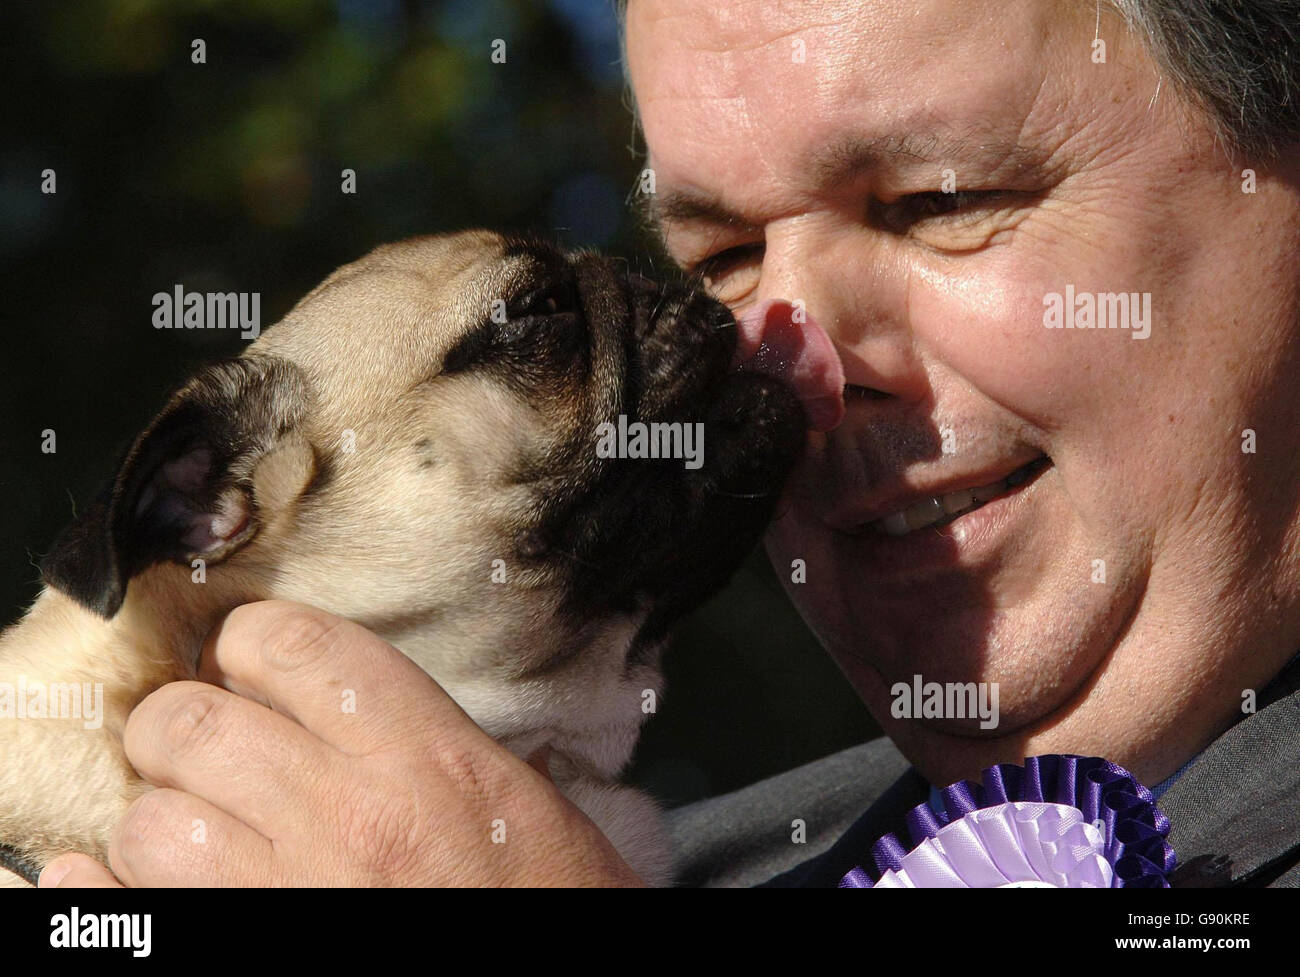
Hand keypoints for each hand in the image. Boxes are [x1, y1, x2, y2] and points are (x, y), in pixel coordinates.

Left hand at [38, 600, 642, 886]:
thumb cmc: (546, 894)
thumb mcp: (509, 792)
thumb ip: (419, 734)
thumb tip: (329, 699)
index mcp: (424, 754)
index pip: (291, 645)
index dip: (253, 643)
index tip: (252, 663)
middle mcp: (347, 814)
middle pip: (192, 722)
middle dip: (181, 725)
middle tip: (202, 746)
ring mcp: (287, 894)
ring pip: (151, 822)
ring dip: (159, 821)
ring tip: (188, 832)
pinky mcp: (245, 951)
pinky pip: (124, 916)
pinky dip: (94, 891)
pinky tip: (95, 878)